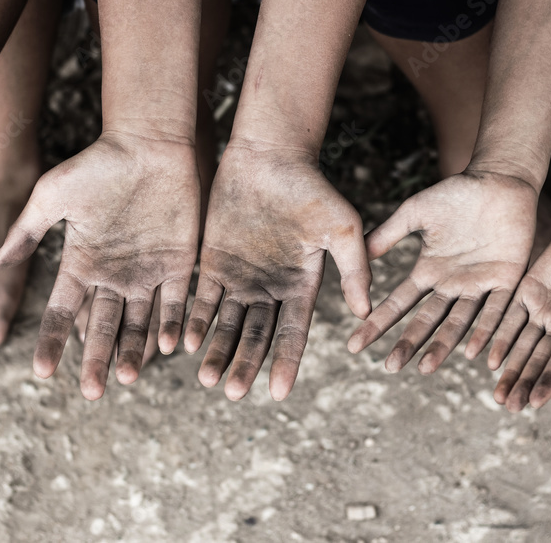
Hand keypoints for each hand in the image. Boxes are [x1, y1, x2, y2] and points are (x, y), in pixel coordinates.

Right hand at [0, 132, 199, 399]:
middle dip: (96, 361)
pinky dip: (171, 324)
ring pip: (138, 323)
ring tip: (125, 378)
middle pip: (101, 328)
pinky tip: (166, 346)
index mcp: (81, 263)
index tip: (42, 373)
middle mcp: (112, 276)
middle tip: (92, 393)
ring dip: (132, 351)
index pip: (62, 312)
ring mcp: (146, 272)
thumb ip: (28, 231)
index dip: (53, 342)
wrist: (149, 143)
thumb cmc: (97, 165)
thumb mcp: (54, 196)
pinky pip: (175, 302)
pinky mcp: (178, 264)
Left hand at [185, 143, 370, 401]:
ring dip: (217, 351)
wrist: (269, 155)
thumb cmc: (311, 188)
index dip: (286, 363)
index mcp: (302, 287)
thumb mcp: (342, 226)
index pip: (293, 334)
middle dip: (245, 365)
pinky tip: (185, 342)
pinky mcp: (213, 262)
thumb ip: (354, 269)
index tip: (279, 394)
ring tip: (207, 380)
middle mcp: (270, 290)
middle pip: (257, 337)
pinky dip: (195, 320)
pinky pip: (202, 298)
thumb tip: (365, 312)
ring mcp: (239, 278)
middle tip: (232, 393)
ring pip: (227, 324)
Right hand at [347, 171, 536, 372]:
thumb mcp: (415, 211)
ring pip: (458, 323)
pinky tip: (474, 352)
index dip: (377, 324)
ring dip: (442, 346)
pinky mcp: (507, 280)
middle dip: (407, 344)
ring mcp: (479, 285)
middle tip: (389, 368)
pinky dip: (486, 331)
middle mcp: (452, 284)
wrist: (499, 180)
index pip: (398, 303)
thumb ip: (388, 233)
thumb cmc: (457, 193)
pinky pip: (495, 310)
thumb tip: (357, 253)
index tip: (354, 345)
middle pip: (426, 321)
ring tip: (424, 369)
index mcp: (429, 270)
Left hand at [489, 212, 550, 410]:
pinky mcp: (529, 288)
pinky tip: (488, 357)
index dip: (550, 380)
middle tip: (508, 405)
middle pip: (539, 358)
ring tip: (497, 394)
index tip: (535, 402)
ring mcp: (545, 306)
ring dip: (509, 367)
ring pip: (522, 342)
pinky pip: (510, 315)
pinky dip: (499, 334)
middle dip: (523, 382)